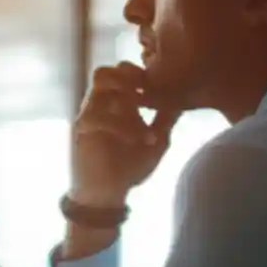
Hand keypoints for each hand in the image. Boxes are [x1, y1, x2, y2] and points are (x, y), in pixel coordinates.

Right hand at [70, 62, 182, 207]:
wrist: (107, 195)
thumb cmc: (129, 167)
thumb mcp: (156, 142)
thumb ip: (166, 121)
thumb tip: (183, 101)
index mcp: (119, 103)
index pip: (123, 71)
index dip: (141, 72)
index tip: (163, 88)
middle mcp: (102, 104)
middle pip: (106, 70)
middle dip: (127, 74)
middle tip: (147, 90)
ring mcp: (90, 114)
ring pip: (100, 84)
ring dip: (124, 93)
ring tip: (142, 110)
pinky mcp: (82, 130)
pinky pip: (98, 116)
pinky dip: (123, 126)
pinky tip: (142, 139)